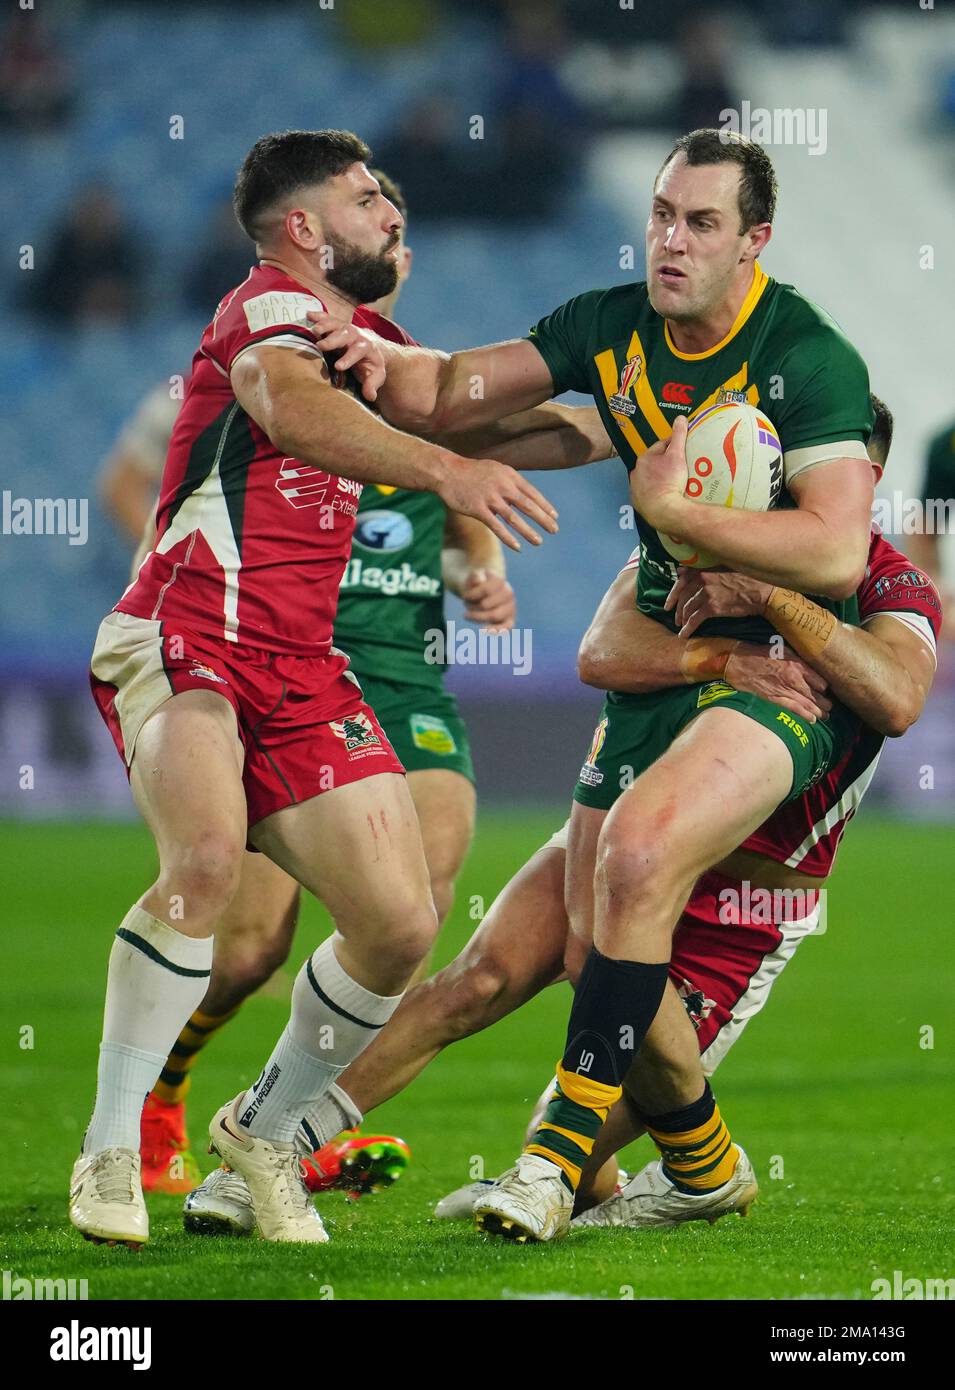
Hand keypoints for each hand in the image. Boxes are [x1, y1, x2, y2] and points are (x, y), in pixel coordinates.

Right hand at [306, 310, 385, 402]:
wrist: (372, 347)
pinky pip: (327, 318)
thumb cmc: (371, 364)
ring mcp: (345, 327)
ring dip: (324, 325)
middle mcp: (355, 334)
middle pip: (345, 334)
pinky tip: (308, 315)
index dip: (348, 358)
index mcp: (366, 346)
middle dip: (333, 339)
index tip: (338, 366)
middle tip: (320, 346)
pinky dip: (318, 316)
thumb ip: (372, 385)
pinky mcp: (336, 325)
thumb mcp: (376, 375)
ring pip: (335, 323)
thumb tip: (370, 396)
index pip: (358, 351)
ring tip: (313, 331)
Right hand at [439, 457, 557, 551]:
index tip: (555, 516)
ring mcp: (490, 498)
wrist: (447, 471)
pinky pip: (496, 526)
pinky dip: (508, 538)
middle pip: (527, 505)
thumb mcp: (495, 470)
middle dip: (543, 519)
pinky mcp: (478, 509)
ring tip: (539, 541)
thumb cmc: (472, 472)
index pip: (532, 492)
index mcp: (509, 476)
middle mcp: (502, 486)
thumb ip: (510, 482)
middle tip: (554, 530)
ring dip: (528, 531)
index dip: (544, 505)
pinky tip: (518, 547)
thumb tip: (524, 496)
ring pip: (514, 518)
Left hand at [461, 569, 515, 631]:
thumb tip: (478, 581)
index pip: (486, 590)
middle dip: (472, 606)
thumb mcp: (474, 576)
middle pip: (486, 605)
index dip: (472, 595)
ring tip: (467, 615)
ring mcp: (510, 607)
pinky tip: (483, 630)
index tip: (465, 596)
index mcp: (500, 581)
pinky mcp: (510, 619)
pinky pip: (506, 627)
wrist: (484, 592)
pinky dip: (496, 630)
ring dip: (477, 617)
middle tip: (466, 605)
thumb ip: (475, 576)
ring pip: (494, 616)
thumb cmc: (477, 584)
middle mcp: (508, 594)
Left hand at [630, 414, 690, 530]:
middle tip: (681, 467)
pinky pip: (649, 494)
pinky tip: (666, 495)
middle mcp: (636, 473)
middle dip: (666, 463)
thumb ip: (679, 435)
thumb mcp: (677, 455)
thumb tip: (681, 418)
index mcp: (644, 459)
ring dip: (660, 478)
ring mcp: (635, 489)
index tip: (683, 450)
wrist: (664, 510)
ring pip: (650, 479)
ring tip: (674, 482)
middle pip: (655, 463)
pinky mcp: (638, 503)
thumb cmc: (670, 481)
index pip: (661, 446)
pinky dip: (656, 493)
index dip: (674, 446)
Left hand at [666, 567, 772, 635]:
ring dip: (683, 619)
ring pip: (687, 608)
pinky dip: (687, 629)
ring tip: (682, 626)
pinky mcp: (712, 607)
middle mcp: (702, 579)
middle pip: (683, 596)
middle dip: (677, 609)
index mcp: (704, 569)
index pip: (681, 580)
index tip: (668, 604)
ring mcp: (706, 593)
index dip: (673, 594)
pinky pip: (694, 620)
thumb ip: (702, 570)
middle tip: (675, 618)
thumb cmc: (746, 579)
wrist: (761, 592)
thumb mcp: (723, 568)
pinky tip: (684, 635)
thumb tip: (681, 570)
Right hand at [725, 642, 831, 724]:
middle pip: (816, 695)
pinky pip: (794, 709)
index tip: (825, 689)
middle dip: (825, 702)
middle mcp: (794, 679)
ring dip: (819, 711)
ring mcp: (784, 690)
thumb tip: (811, 666)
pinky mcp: (775, 698)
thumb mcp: (783, 649)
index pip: (820, 681)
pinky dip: (804, 715)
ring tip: (826, 716)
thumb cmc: (760, 653)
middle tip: (830, 707)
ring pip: (807, 704)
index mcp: (797, 665)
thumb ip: (799, 659)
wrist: (739, 662)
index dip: (824, 687)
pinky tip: (813, 720)